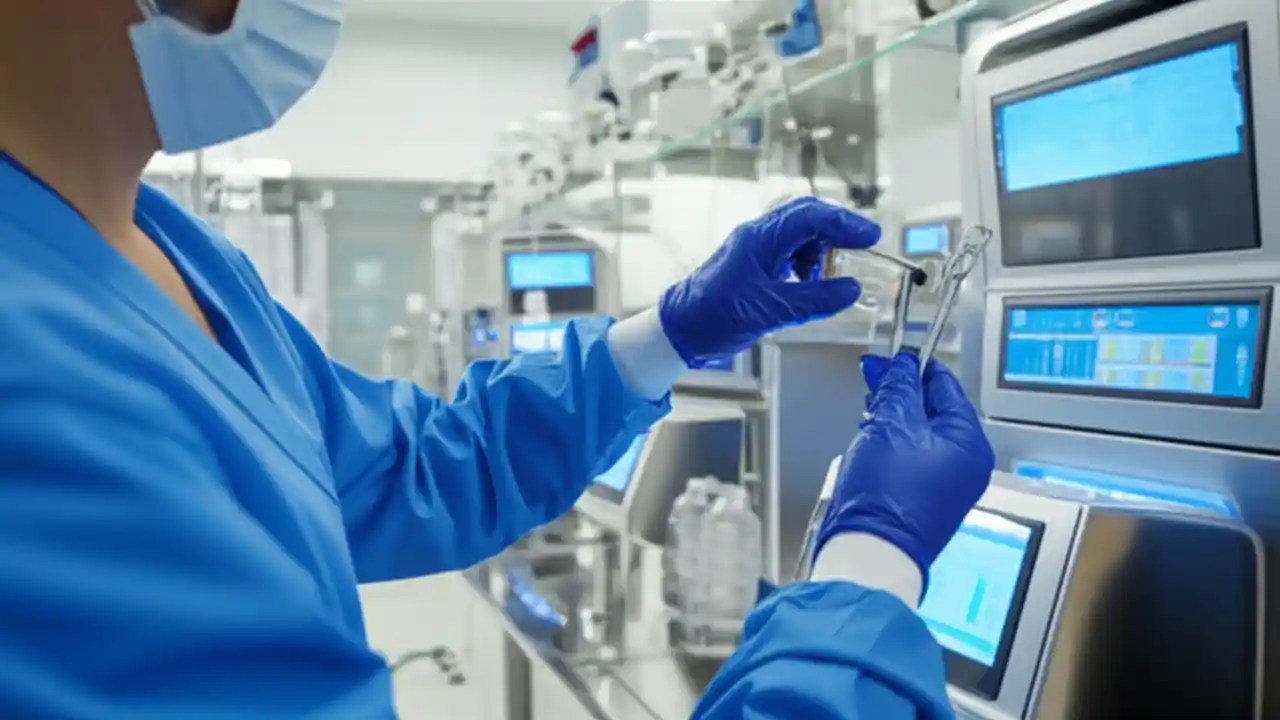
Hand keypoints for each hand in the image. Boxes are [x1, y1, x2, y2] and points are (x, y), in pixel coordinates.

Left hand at [658, 197, 879, 367]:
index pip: (809, 216)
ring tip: (827, 278)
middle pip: (806, 217)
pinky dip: (807, 266)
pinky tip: (809, 286)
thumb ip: (813, 299)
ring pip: (799, 236)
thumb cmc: (714, 316)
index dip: (843, 223)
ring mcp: (755, 250)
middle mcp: (757, 237)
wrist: (680, 330)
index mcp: (758, 239)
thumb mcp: (770, 311)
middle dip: (837, 231)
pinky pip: (789, 254)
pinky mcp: (754, 266)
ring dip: (821, 251)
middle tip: (862, 247)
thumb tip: (851, 289)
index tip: (870, 236)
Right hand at [814, 353, 994, 573]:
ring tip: (867, 416)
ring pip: (918, 434)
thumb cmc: (886, 496)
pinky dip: (889, 445)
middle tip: (873, 383)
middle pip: (933, 410)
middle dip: (899, 395)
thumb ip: (897, 388)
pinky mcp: (922, 499)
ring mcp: (945, 484)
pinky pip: (909, 458)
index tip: (889, 359)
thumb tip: (900, 366)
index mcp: (970, 444)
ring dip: (891, 419)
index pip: (946, 386)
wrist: (869, 552)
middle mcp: (965, 465)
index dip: (914, 367)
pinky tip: (869, 443)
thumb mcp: (890, 424)